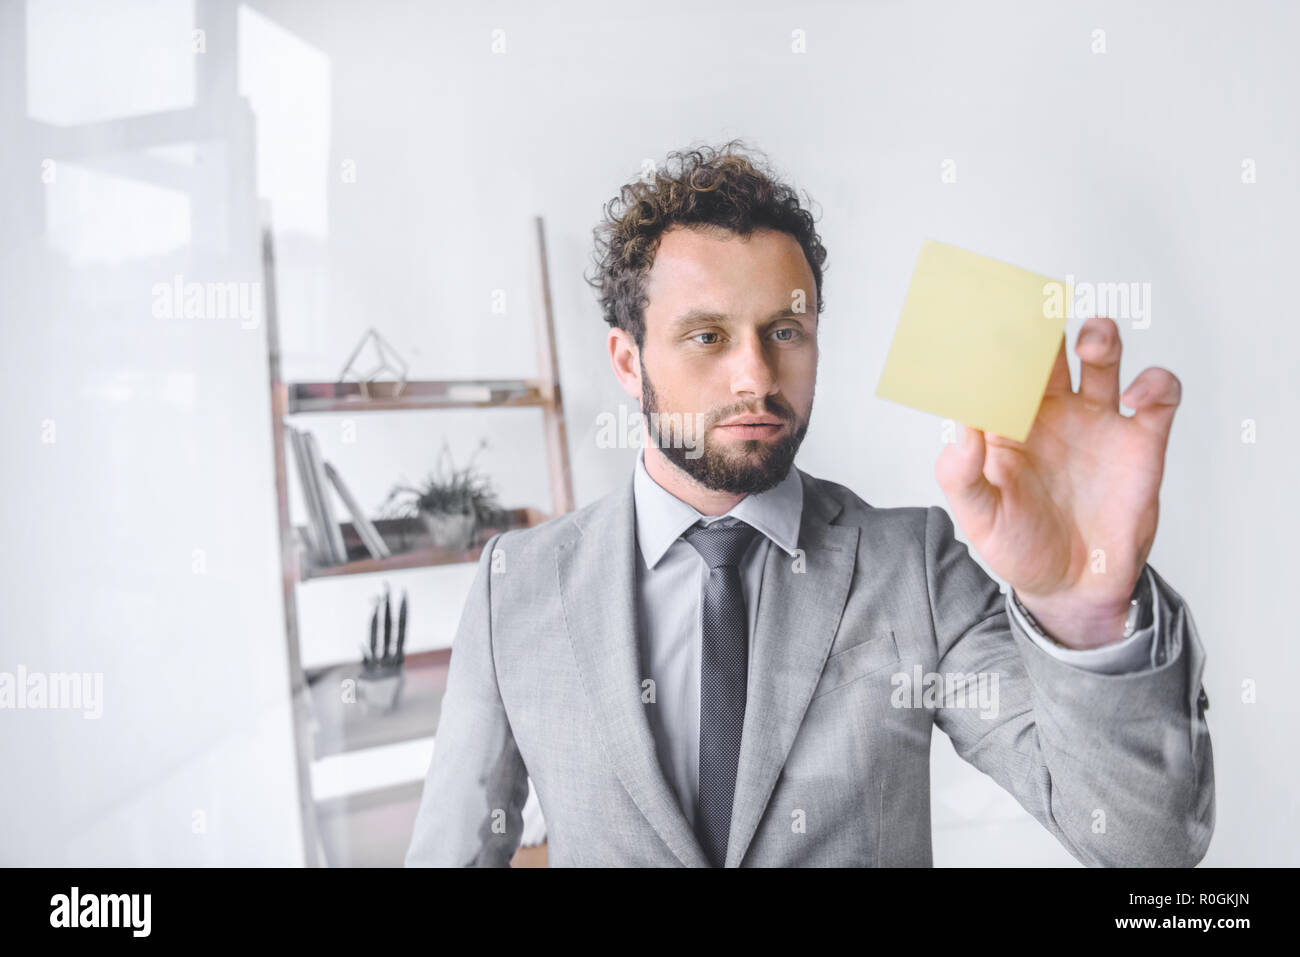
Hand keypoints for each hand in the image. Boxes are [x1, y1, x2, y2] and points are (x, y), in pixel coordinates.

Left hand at [934, 316, 1180, 648]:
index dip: (991, 344)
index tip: (982, 323)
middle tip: (1038, 307)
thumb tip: (958, 425)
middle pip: (1048, 349)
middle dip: (1043, 323)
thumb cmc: (1020, 547)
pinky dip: (1155, 384)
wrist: (1074, 588)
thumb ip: (962, 474)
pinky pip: (1157, 396)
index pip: (996, 369)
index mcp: (1005, 421)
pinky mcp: (1139, 440)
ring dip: (1100, 336)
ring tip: (1091, 343)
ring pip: (1102, 356)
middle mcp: (1050, 411)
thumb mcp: (980, 519)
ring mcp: (1096, 421)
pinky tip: (1138, 397)